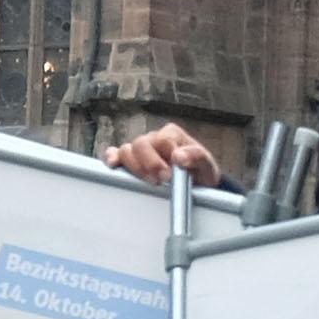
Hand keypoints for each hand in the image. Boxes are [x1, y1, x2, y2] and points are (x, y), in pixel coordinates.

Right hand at [108, 124, 222, 185]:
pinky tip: (113, 165)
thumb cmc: (201, 171)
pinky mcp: (132, 160)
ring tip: (150, 181)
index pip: (160, 140)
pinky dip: (112, 158)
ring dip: (135, 167)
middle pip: (140, 144)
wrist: (197, 184)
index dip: (162, 159)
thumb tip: (178, 156)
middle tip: (160, 180)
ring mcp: (141, 150)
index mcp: (172, 134)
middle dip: (148, 165)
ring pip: (127, 150)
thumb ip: (196, 156)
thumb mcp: (206, 164)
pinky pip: (116, 154)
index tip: (168, 176)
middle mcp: (154, 139)